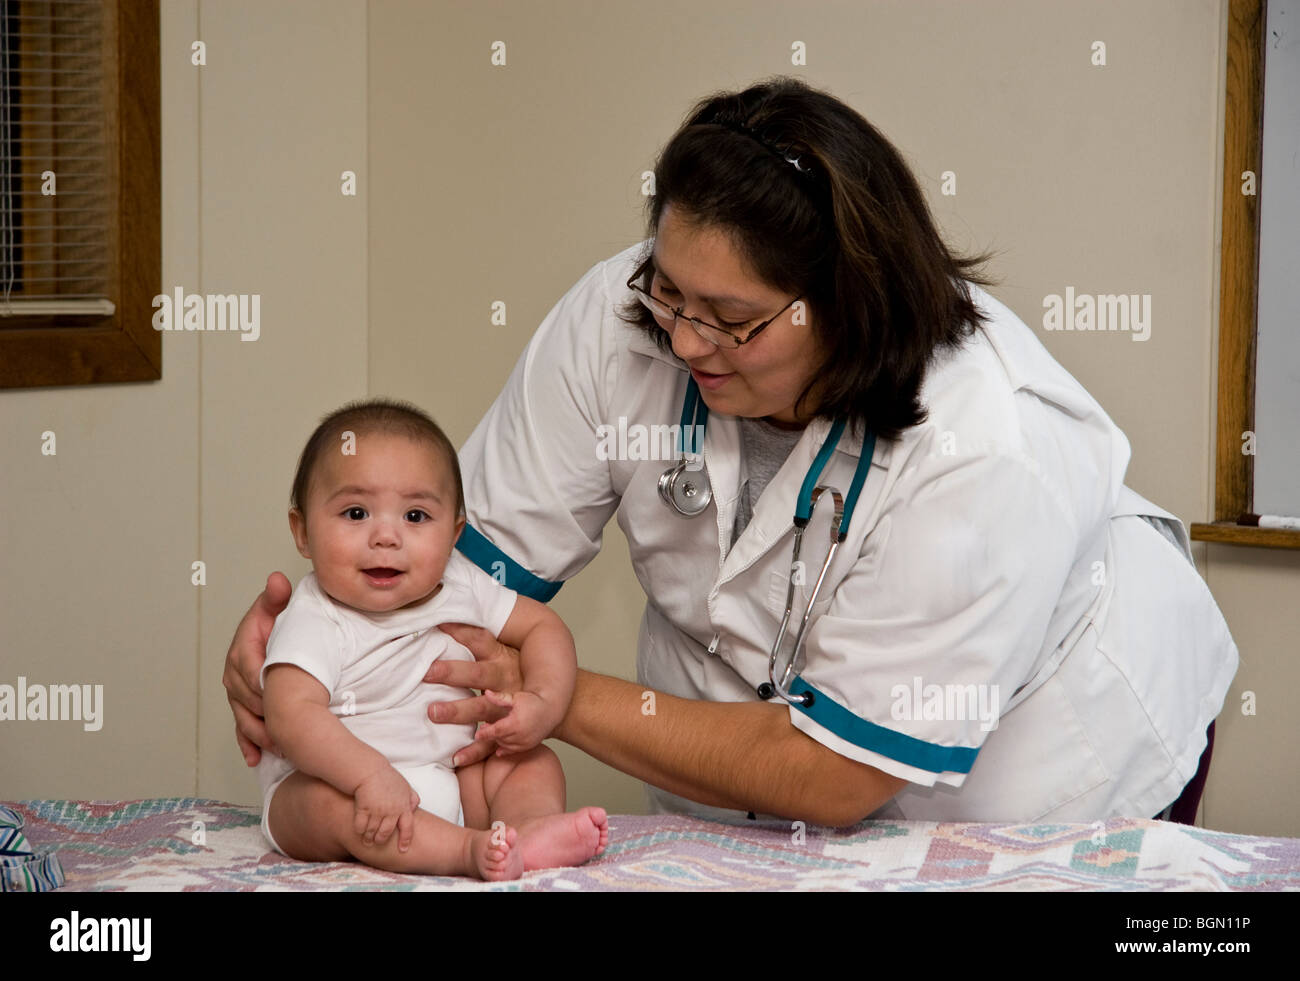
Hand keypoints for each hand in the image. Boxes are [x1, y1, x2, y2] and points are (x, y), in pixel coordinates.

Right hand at [222, 572, 292, 765]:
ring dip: (260, 733)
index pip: (249, 670)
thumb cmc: (278, 625)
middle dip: (265, 713)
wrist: (277, 639)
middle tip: (286, 727)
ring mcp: (237, 693)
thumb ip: (276, 599)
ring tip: (280, 746)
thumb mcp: (276, 610)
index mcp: (242, 650)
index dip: (264, 684)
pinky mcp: (243, 708)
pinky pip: (242, 729)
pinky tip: (255, 758)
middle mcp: (235, 673)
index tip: (280, 696)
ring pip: (245, 717)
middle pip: (246, 698)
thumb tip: (277, 579)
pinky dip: (248, 744)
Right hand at [354, 767, 419, 850]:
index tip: (403, 849)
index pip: (408, 827)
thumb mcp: (404, 785)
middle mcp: (391, 810)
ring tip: (367, 841)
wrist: (370, 770)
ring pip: (372, 832)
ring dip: (369, 838)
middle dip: (381, 839)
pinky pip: (360, 826)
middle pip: (386, 833)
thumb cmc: (387, 778)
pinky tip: (359, 832)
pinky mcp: (363, 808)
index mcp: (403, 806)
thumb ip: (412, 797)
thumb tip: (416, 806)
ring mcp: (377, 810)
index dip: (405, 840)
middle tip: (378, 842)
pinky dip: (359, 831)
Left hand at [423, 623, 523, 766]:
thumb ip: (479, 639)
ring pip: (481, 708)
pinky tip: (455, 757)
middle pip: (477, 674)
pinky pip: (490, 742)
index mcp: (502, 657)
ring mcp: (506, 706)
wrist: (555, 702)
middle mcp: (503, 679)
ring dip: (457, 711)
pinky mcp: (507, 729)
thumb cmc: (521, 672)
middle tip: (427, 672)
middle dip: (452, 672)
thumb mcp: (506, 650)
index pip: (480, 639)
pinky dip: (473, 751)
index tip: (438, 624)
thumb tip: (445, 617)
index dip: (461, 631)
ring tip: (433, 712)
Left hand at [474, 689, 558, 755]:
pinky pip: (513, 751)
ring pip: (505, 745)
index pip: (496, 731)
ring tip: (495, 730)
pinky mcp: (528, 746)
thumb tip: (487, 693)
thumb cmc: (533, 701)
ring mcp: (525, 742)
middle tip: (484, 727)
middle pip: (499, 739)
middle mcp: (521, 735)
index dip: (485, 733)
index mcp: (516, 722)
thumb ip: (500, 698)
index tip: (477, 734)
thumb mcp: (516, 697)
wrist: (550, 709)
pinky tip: (500, 746)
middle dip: (490, 735)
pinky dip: (505, 749)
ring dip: (498, 740)